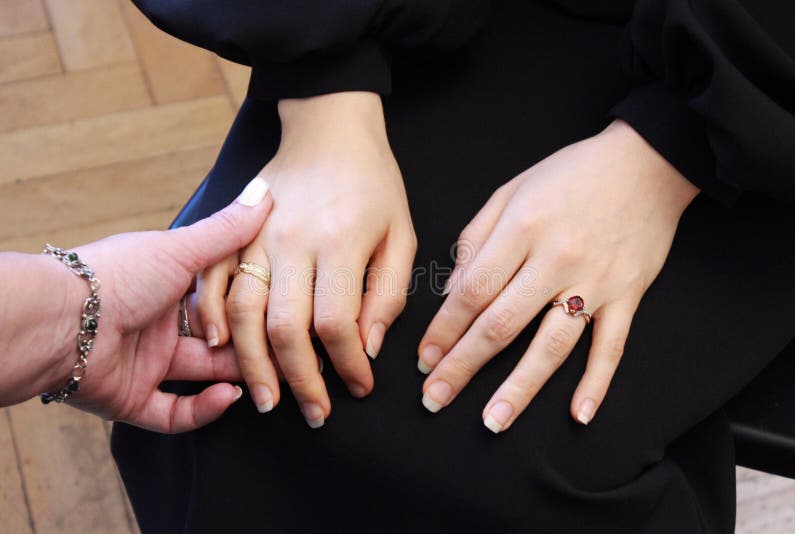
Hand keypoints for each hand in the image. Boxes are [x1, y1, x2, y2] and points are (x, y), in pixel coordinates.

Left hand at [53, 178, 272, 432]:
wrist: (61, 320)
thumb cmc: (117, 275)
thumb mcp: (182, 248)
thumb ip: (227, 230)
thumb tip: (265, 193)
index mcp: (168, 284)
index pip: (222, 296)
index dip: (252, 303)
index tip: (286, 308)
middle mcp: (159, 322)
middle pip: (218, 338)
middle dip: (251, 345)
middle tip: (287, 351)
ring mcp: (146, 362)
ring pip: (203, 375)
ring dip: (237, 377)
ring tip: (268, 378)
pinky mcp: (133, 397)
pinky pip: (175, 411)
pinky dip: (204, 409)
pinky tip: (229, 396)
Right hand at [197, 92, 416, 426]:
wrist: (328, 129)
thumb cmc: (373, 184)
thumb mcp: (401, 233)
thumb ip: (388, 292)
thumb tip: (367, 347)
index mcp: (341, 242)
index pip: (337, 323)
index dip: (347, 365)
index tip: (359, 386)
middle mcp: (292, 241)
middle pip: (285, 328)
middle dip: (299, 381)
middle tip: (313, 414)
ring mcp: (254, 234)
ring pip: (241, 312)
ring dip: (251, 363)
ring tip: (264, 399)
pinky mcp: (231, 228)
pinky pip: (209, 279)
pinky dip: (208, 316)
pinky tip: (217, 347)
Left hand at [417, 120, 699, 431]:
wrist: (647, 161)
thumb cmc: (570, 174)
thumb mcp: (512, 190)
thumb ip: (476, 238)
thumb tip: (454, 292)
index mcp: (522, 229)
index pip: (472, 292)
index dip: (444, 330)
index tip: (425, 358)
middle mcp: (556, 259)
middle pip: (502, 324)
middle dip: (464, 366)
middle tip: (436, 397)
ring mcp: (595, 282)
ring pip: (552, 346)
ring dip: (519, 388)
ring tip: (493, 420)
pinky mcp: (628, 295)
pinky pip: (611, 346)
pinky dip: (596, 382)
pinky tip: (579, 414)